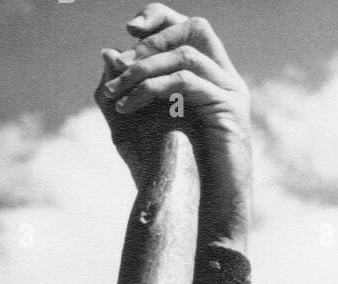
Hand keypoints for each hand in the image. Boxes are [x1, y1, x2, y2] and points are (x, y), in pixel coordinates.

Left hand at [95, 4, 251, 251]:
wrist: (197, 211)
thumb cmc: (166, 175)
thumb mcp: (130, 129)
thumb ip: (119, 92)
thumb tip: (108, 54)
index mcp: (204, 78)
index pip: (188, 28)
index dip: (161, 18)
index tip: (128, 29)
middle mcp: (222, 77)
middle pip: (195, 27)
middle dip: (153, 38)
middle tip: (119, 65)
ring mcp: (229, 91)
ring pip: (185, 53)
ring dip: (143, 69)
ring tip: (116, 94)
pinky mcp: (226, 108)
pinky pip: (187, 81)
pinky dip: (152, 88)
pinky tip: (127, 107)